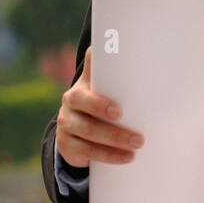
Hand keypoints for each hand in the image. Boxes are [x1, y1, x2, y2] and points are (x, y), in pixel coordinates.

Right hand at [56, 45, 144, 168]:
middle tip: (132, 126)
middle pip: (86, 106)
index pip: (90, 77)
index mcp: (83, 83)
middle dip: (108, 116)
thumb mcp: (107, 85)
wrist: (76, 128)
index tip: (118, 107)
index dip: (100, 91)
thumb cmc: (101, 100)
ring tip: (137, 145)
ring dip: (114, 140)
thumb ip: (119, 68)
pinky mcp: (66, 145)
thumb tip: (136, 44)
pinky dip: (108, 156)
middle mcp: (70, 101)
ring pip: (88, 132)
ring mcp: (66, 123)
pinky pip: (86, 152)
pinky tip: (126, 158)